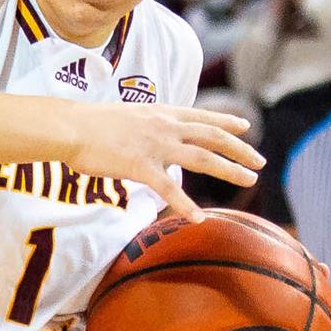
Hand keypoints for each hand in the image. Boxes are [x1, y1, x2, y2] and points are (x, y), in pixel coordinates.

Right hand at [66, 104, 262, 220]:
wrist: (71, 127)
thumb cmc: (92, 124)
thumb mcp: (129, 117)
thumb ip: (149, 127)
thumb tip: (158, 139)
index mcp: (162, 113)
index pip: (203, 116)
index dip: (227, 121)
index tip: (246, 126)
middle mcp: (165, 126)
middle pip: (212, 137)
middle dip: (240, 149)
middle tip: (260, 162)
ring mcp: (155, 146)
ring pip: (203, 158)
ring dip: (229, 170)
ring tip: (249, 181)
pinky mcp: (140, 166)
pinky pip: (168, 188)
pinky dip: (185, 204)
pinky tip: (199, 217)